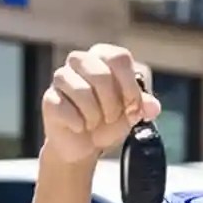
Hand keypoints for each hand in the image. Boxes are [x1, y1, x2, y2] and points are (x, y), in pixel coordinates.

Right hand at [41, 43, 161, 163]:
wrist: (83, 145)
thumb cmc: (107, 121)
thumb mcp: (130, 113)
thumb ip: (142, 106)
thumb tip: (152, 107)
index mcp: (102, 57)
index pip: (118, 57)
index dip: (128, 84)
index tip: (133, 106)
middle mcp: (80, 61)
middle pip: (100, 73)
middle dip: (111, 103)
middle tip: (111, 118)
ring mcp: (61, 78)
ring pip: (81, 91)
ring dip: (94, 115)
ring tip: (94, 123)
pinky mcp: (50, 99)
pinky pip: (65, 109)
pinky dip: (78, 124)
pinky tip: (79, 127)